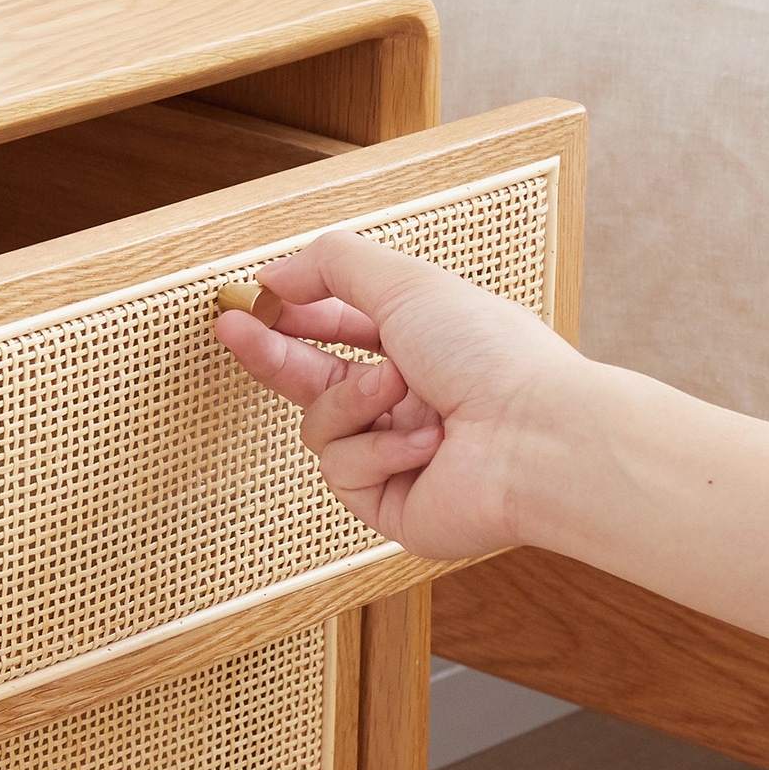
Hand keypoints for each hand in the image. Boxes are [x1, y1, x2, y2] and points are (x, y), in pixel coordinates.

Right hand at [214, 230, 581, 557]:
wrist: (535, 439)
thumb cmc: (491, 357)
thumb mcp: (407, 284)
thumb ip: (334, 266)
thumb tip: (277, 273)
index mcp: (422, 347)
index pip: (338, 329)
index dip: (292, 316)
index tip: (251, 302)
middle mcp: (409, 402)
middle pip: (314, 380)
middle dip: (274, 354)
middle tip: (233, 330)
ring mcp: (397, 455)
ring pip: (322, 426)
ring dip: (354, 403)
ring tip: (400, 391)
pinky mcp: (389, 503)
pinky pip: (343, 469)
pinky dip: (380, 451)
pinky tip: (425, 445)